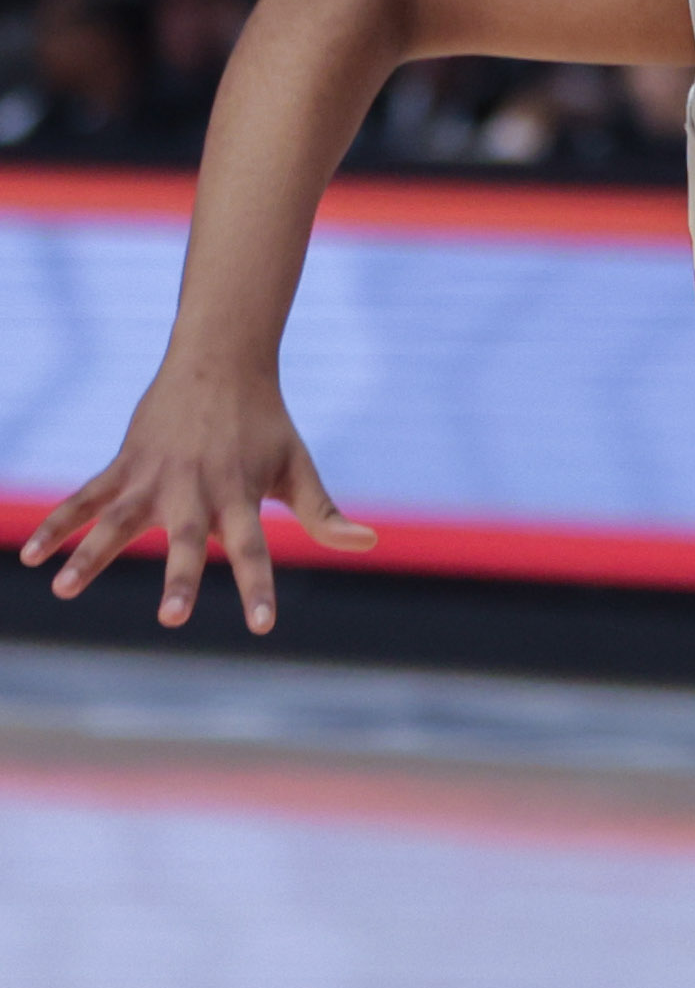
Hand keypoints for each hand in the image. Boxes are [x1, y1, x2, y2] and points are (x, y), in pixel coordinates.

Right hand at [19, 363, 375, 631]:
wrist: (220, 362)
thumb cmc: (266, 424)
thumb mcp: (298, 467)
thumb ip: (324, 514)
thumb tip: (368, 543)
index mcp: (241, 495)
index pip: (255, 548)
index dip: (259, 585)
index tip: (261, 625)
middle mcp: (196, 489)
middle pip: (189, 540)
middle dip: (180, 578)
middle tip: (172, 619)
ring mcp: (154, 477)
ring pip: (119, 520)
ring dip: (90, 553)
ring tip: (64, 588)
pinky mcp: (125, 465)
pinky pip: (85, 498)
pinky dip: (58, 524)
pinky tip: (32, 555)